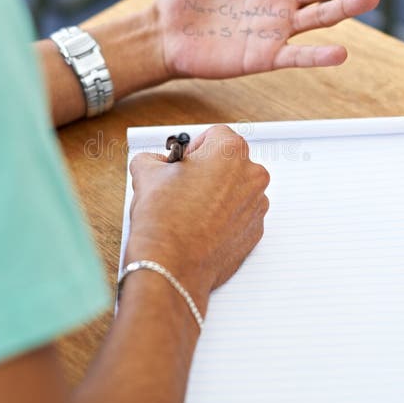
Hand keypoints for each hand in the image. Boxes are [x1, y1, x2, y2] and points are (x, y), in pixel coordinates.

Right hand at [125, 125, 269, 309]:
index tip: (182, 163)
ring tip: (190, 211)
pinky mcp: (255, 232)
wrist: (172, 267)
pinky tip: (201, 228)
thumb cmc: (164, 220)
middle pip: (229, 162)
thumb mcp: (146, 173)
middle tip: (183, 187)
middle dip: (208, 171)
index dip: (194, 149)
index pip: (215, 135)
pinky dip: (224, 219)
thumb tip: (155, 162)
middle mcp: (252, 175)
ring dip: (217, 195)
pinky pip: (240, 216)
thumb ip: (153, 158)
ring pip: (236, 190)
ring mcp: (257, 206)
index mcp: (230, 151)